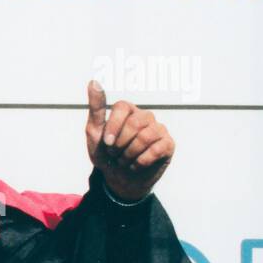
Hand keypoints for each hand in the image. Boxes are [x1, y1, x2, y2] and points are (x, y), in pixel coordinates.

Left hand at [85, 81, 173, 201]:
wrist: (118, 180)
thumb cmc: (106, 154)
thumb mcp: (94, 132)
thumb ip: (96, 108)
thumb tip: (94, 81)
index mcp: (128, 111)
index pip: (123, 107)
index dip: (113, 126)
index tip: (106, 143)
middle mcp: (145, 116)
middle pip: (135, 122)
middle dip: (120, 143)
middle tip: (115, 154)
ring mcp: (159, 129)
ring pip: (146, 136)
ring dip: (129, 154)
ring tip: (124, 161)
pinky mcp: (168, 144)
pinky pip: (156, 149)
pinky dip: (140, 162)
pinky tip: (136, 165)